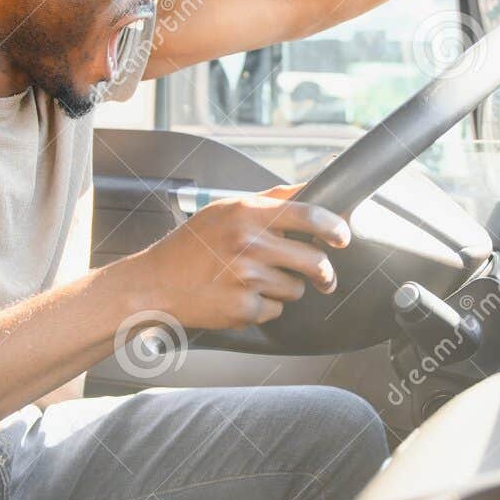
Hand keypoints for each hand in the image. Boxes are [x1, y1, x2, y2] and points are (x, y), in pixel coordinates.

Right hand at [132, 183, 350, 329]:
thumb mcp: (226, 209)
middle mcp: (249, 244)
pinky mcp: (243, 308)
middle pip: (314, 261)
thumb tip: (309, 189)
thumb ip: (270, 199)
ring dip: (284, 288)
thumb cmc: (190, 246)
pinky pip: (276, 310)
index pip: (309, 215)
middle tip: (323, 276)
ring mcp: (247, 278)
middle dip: (323, 272)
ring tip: (255, 281)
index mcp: (247, 213)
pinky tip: (241, 296)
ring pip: (296, 289)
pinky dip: (265, 307)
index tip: (343, 236)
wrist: (156, 283)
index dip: (334, 227)